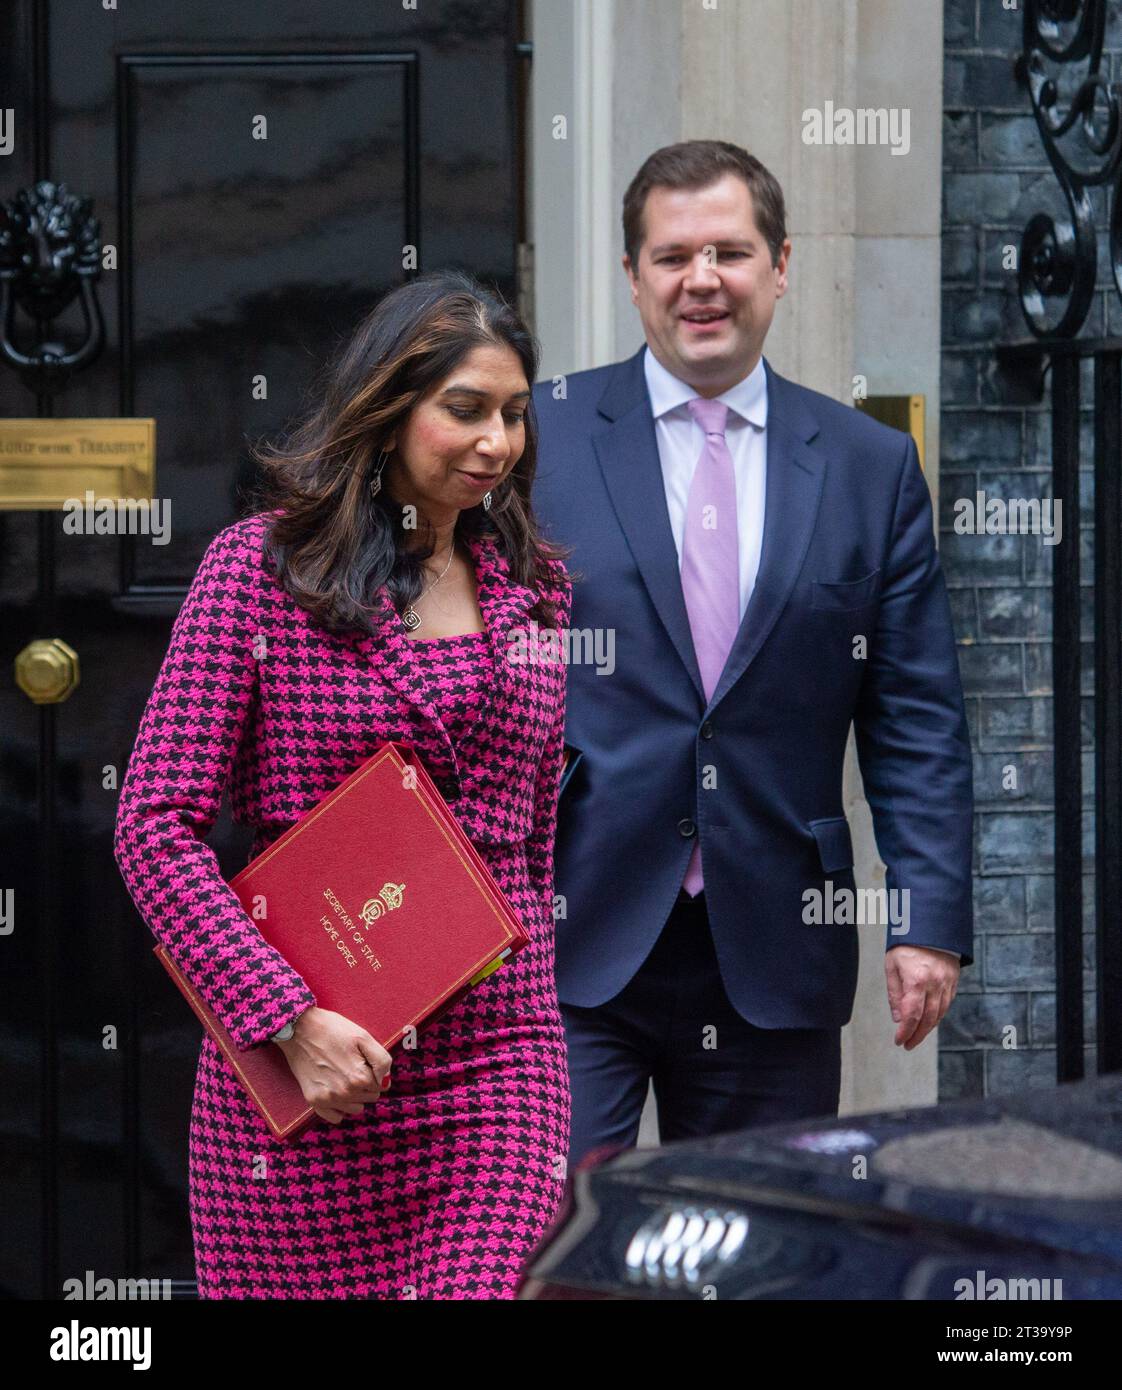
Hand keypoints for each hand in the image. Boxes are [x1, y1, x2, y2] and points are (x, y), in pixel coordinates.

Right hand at [274, 1006, 392, 1124]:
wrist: (299, 1029)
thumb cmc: (333, 1030)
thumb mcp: (363, 1037)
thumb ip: (381, 1061)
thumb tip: (385, 1081)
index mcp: (359, 1078)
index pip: (381, 1086)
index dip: (374, 1072)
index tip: (363, 1060)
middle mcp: (344, 1093)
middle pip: (370, 1097)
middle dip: (366, 1084)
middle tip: (352, 1065)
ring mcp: (328, 1099)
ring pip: (355, 1108)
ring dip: (354, 1096)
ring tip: (343, 1075)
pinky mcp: (314, 1101)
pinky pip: (335, 1117)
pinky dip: (338, 1107)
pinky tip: (334, 1090)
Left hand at [884, 946, 959, 1050]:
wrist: (930, 925)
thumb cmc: (906, 945)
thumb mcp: (892, 966)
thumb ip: (895, 994)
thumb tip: (898, 1019)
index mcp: (917, 980)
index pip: (912, 1015)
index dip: (905, 1031)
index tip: (899, 1041)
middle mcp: (935, 984)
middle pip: (928, 1018)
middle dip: (917, 1035)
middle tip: (908, 1044)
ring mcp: (947, 982)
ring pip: (940, 1013)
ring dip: (928, 1028)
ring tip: (917, 1036)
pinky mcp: (954, 980)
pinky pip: (947, 1003)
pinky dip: (938, 1015)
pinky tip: (930, 1020)